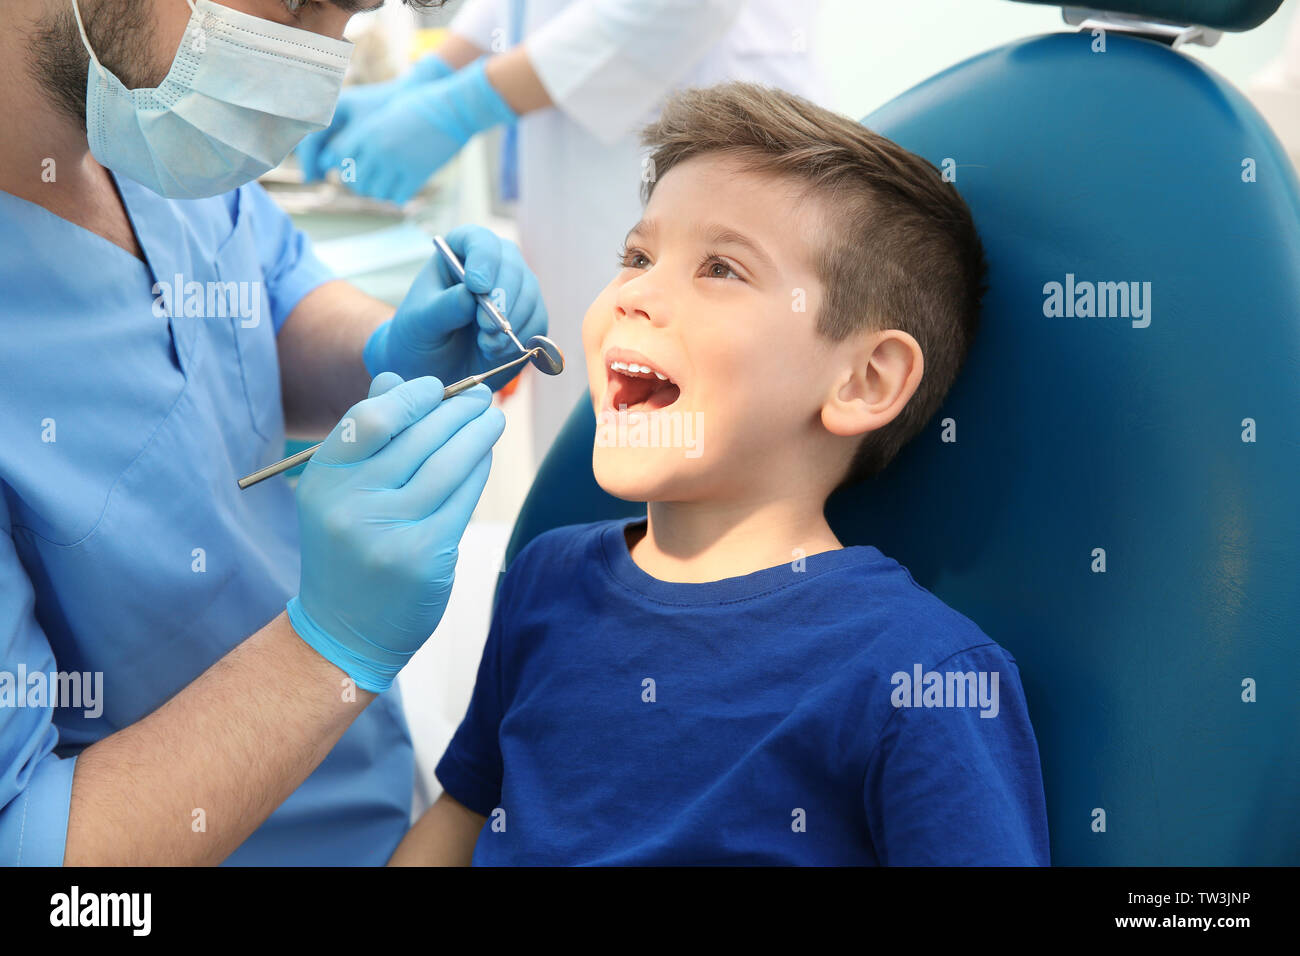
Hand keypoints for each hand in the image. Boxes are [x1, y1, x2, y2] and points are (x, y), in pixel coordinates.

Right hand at [286, 372, 505, 692]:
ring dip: (478, 434)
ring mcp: (390, 533)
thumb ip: (366, 435)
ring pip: (448, 465)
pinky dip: (478, 471)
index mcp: (325, 479)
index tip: (438, 387)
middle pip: (418, 437)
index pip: (373, 418)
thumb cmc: (347, 547)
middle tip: (481, 396)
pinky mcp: (426, 557)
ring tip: (492, 418)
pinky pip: (463, 499)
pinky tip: (485, 457)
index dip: (412, 395)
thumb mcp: (339, 490)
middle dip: (457, 409)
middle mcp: (351, 504)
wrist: (343, 629)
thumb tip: (396, 378)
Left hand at [321, 58, 514, 204]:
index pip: (338, 157)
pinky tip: (403, 190)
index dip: (342, 164)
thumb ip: (370, 131)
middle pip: (355, 179)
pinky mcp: (417, 175)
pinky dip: (398, 197)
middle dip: (361, 183)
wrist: (453, 108)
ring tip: (387, 187)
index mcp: (367, 131)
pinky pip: (398, 197)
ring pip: (375, 192)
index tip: (351, 166)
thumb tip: (359, 149)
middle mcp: (378, 150)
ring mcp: (397, 164)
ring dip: (379, 192)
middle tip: (370, 181)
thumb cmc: (421, 104)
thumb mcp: (388, 113)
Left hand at [363, 223, 546, 389]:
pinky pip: (537, 321)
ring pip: (529, 293)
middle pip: (511, 265)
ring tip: (486, 346)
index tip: (476, 285)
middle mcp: (492, 265)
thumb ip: (443, 308)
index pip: (479, 240)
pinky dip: (521, 339)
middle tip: (486, 327)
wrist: (435, 369)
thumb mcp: (421, 323)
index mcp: (460, 254)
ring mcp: (514, 290)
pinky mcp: (528, 317)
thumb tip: (470, 294)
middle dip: (502, 297)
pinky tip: (496, 352)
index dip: (482, 257)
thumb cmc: (421, 337)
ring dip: (511, 322)